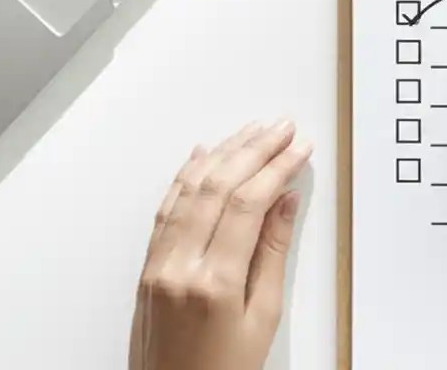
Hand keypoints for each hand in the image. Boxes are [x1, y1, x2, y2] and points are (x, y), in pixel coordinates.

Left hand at [130, 121, 312, 369]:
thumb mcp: (262, 319)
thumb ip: (271, 255)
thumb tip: (284, 203)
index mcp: (214, 283)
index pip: (247, 204)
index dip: (276, 168)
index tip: (299, 148)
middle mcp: (179, 267)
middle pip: (218, 188)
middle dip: (253, 150)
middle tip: (281, 128)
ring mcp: (158, 265)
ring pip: (189, 191)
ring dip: (222, 154)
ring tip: (251, 131)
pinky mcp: (147, 268)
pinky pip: (166, 210)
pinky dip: (186, 177)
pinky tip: (203, 156)